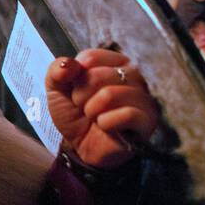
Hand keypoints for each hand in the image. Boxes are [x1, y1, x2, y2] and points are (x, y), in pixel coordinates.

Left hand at [46, 49, 159, 169]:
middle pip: (98, 75)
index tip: (77, 90)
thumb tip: (69, 64)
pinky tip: (106, 127)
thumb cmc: (75, 114)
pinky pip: (126, 114)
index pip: (91, 57)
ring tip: (95, 117)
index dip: (75, 77)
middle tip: (85, 107)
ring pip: (110, 94)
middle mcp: (134, 75)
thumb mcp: (57, 90)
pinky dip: (106, 123)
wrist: (81, 146)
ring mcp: (143, 97)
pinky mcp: (148, 119)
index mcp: (114, 62)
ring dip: (92, 110)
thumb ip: (57, 71)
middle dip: (81, 96)